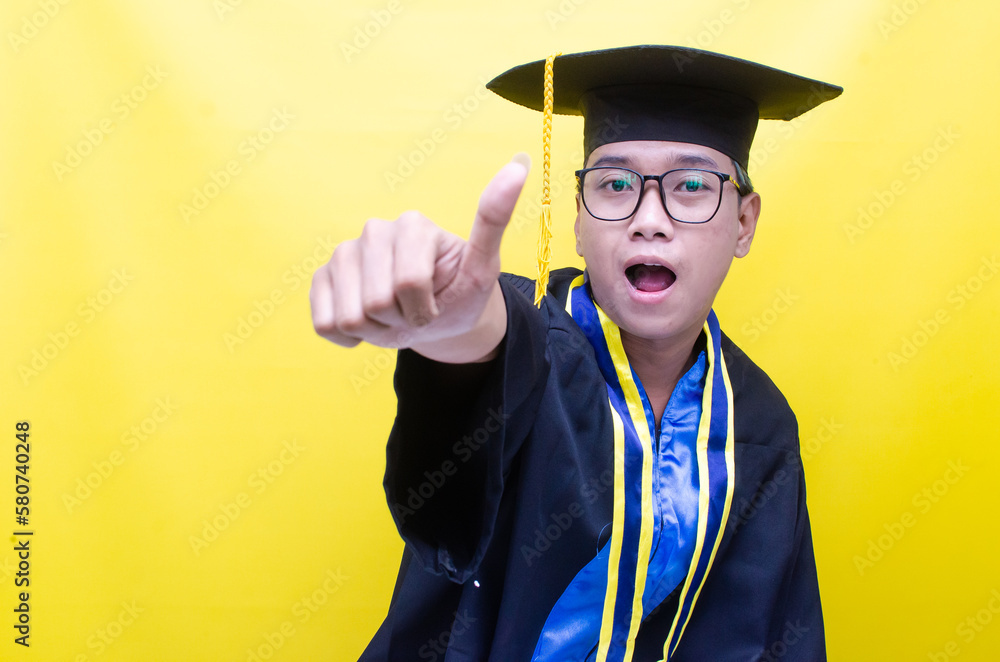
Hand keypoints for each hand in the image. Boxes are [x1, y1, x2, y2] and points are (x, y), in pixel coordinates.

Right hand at [310, 155, 529, 361]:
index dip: (425, 310)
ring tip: (394, 315)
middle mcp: (374, 230)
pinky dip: (349, 338)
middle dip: (400, 321)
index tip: (438, 303)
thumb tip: (520, 161)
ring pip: (348, 317)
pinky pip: (324, 324)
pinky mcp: (321, 277)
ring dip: (376, 331)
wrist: (434, 320)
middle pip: (375, 304)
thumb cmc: (459, 292)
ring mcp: (343, 253)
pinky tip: (368, 324)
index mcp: (411, 224)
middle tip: (415, 312)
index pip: (409, 285)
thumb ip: (493, 219)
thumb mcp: (483, 266)